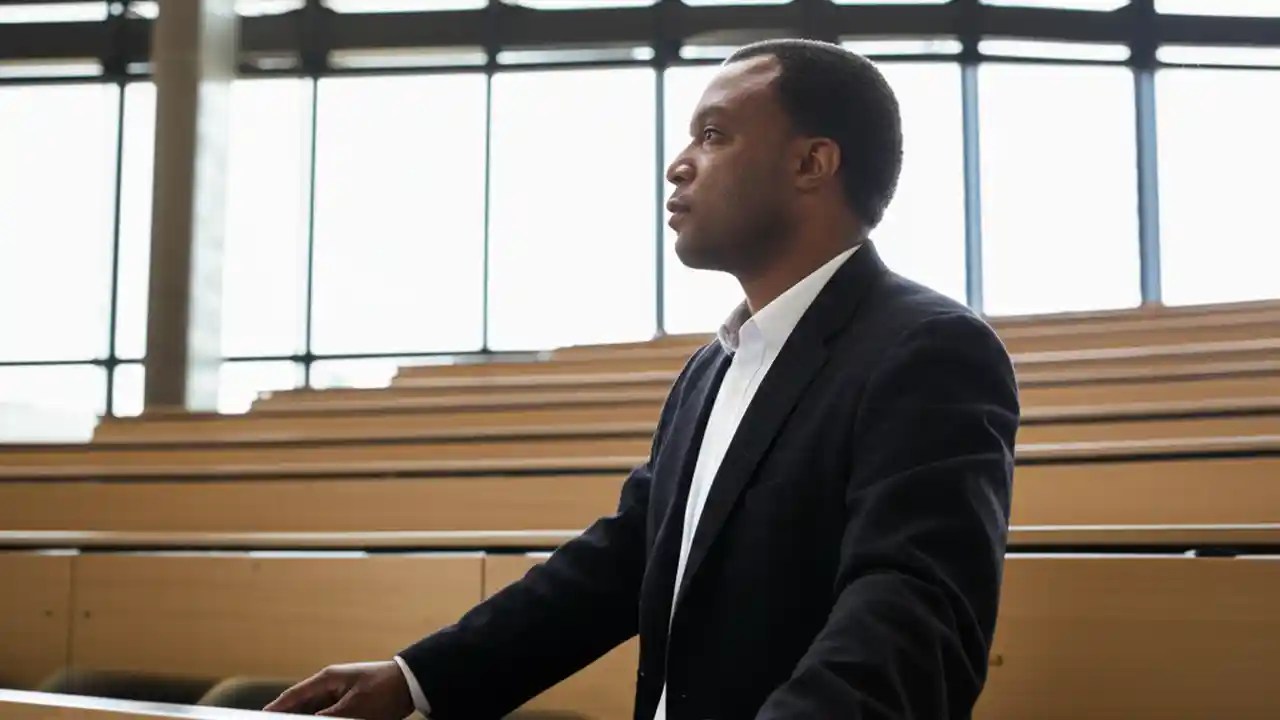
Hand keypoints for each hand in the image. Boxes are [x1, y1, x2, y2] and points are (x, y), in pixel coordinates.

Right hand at [263, 661, 415, 718]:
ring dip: (307, 718)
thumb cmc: (385, 690)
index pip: (293, 696)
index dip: (275, 709)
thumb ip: (326, 717)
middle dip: (289, 717)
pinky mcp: (350, 702)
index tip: (259, 718)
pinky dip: (322, 718)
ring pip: (315, 711)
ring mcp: (340, 693)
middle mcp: (331, 684)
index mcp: (328, 678)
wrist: (414, 684)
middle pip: (302, 705)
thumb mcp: (354, 708)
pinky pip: (330, 714)